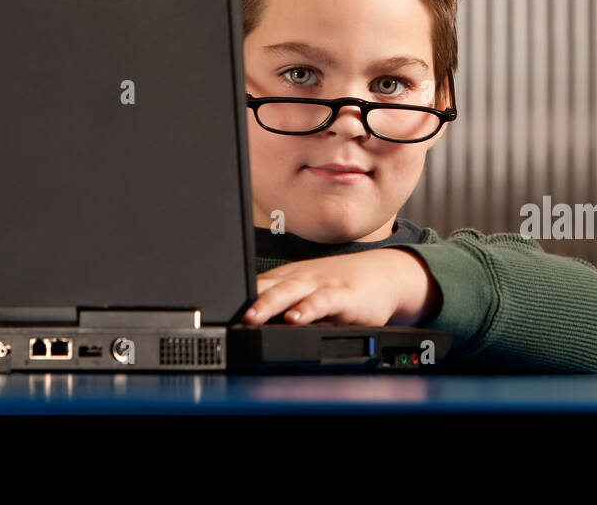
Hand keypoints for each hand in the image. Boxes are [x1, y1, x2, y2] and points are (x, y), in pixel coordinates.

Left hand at [244, 249, 440, 327]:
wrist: (382, 275)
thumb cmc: (338, 285)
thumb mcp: (304, 292)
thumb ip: (278, 301)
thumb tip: (244, 321)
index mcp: (285, 279)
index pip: (253, 287)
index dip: (233, 300)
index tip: (214, 315)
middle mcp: (299, 279)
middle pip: (266, 288)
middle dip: (246, 302)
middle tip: (228, 317)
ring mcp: (320, 285)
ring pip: (289, 293)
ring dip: (269, 305)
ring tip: (253, 318)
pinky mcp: (342, 296)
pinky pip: (322, 302)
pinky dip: (308, 309)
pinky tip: (296, 318)